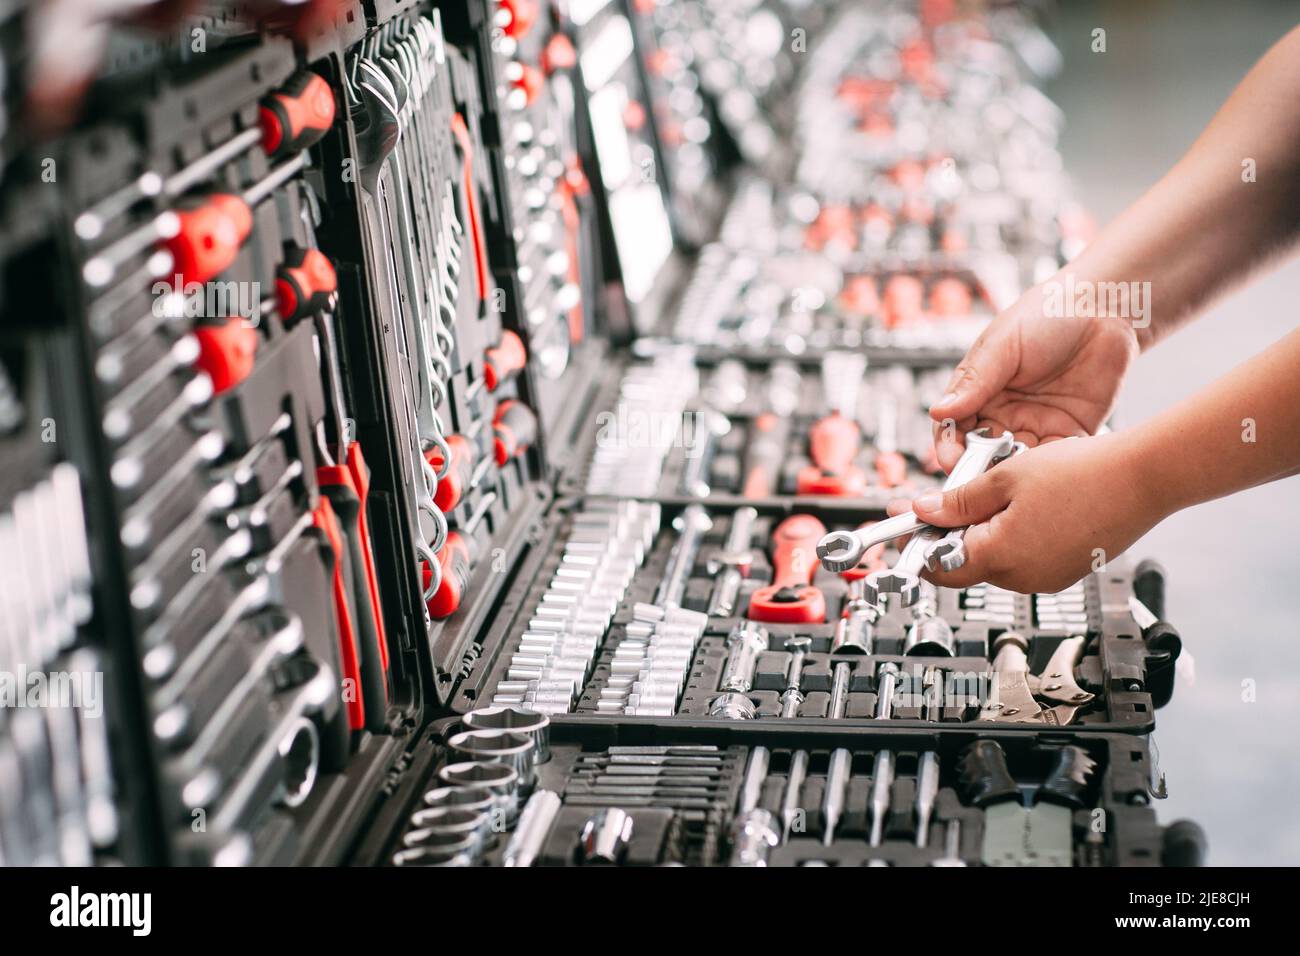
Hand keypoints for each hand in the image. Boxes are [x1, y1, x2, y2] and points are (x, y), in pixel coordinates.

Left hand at [887, 433, 1166, 592]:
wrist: (1142, 477)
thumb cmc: (1081, 473)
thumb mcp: (1004, 477)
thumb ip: (958, 501)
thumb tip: (924, 512)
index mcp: (1000, 556)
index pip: (940, 567)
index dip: (918, 547)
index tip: (904, 529)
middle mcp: (1022, 577)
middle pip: (966, 563)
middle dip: (950, 534)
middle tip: (941, 501)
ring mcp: (1047, 577)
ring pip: (996, 559)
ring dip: (983, 532)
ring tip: (990, 495)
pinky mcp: (1066, 570)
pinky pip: (1025, 557)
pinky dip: (1012, 535)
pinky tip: (1022, 506)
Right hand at [928, 280, 1139, 471]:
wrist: (1104, 307)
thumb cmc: (1047, 314)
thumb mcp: (1002, 345)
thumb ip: (974, 382)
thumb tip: (938, 412)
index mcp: (980, 391)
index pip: (954, 429)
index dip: (949, 448)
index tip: (950, 461)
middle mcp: (1004, 412)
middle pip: (981, 453)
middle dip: (979, 469)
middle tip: (982, 480)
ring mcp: (1036, 424)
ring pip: (1016, 462)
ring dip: (1013, 472)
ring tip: (1016, 474)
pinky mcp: (1069, 432)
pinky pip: (1054, 460)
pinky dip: (1048, 470)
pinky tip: (1046, 469)